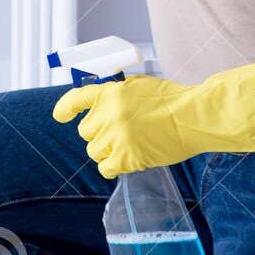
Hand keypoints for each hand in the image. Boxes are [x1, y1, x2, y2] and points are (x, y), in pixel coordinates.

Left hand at [51, 54, 254, 178]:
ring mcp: (117, 137)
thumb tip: (99, 105)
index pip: (76, 99)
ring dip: (107, 150)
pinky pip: (106, 168)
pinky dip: (114, 167)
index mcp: (111, 93)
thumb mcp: (139, 86)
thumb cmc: (172, 99)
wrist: (194, 117)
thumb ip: (116, 94)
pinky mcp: (128, 157)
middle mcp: (109, 114)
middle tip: (120, 132)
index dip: (64, 108)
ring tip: (127, 145)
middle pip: (85, 132)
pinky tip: (126, 161)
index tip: (59, 116)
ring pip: (94, 151)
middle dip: (98, 133)